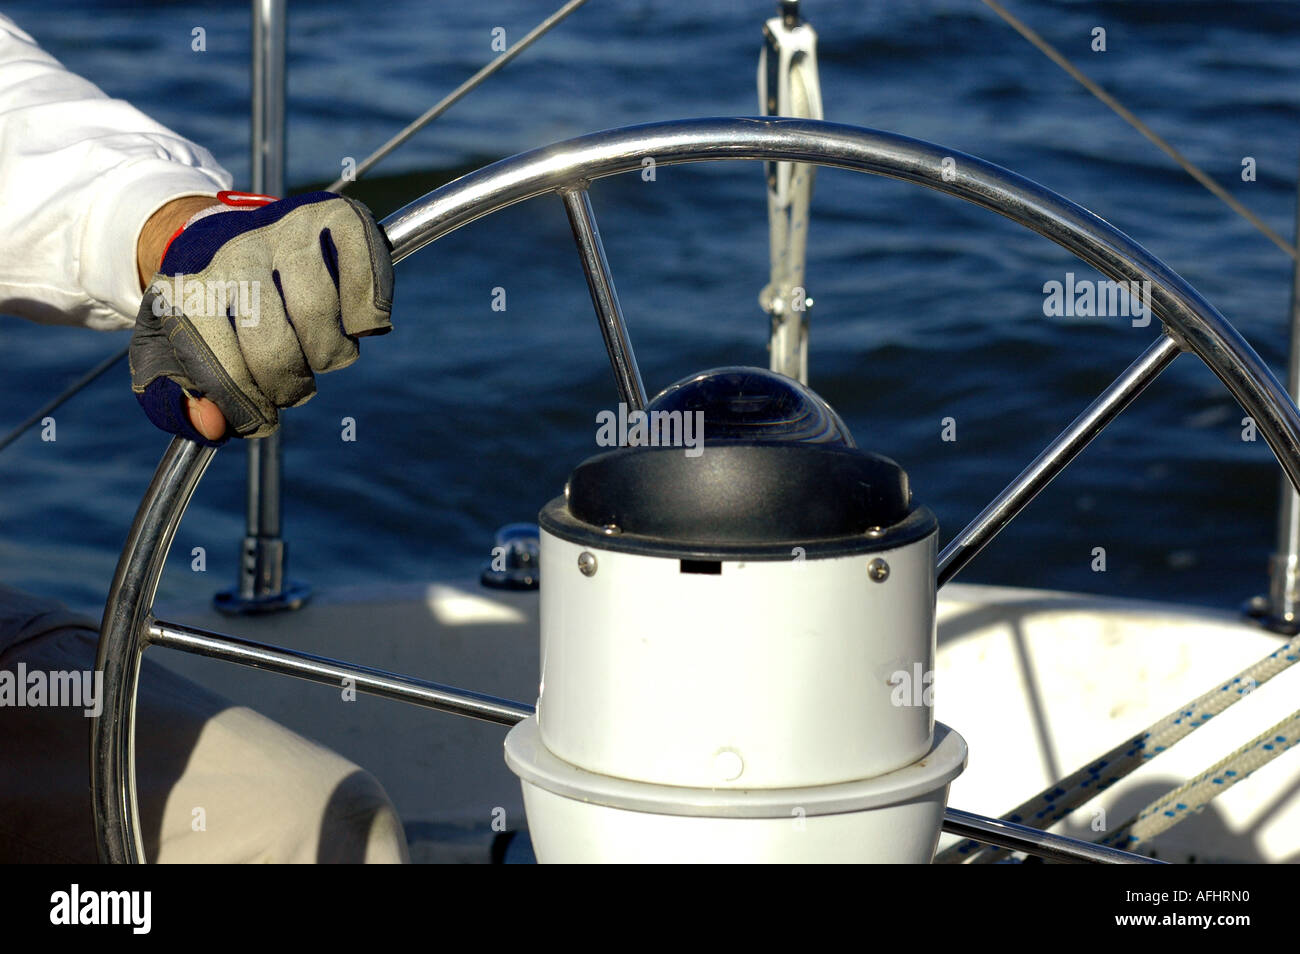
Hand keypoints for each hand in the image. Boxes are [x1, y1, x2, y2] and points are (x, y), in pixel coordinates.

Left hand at [130, 191, 392, 443]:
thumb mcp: (171, 354)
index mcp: (186, 288)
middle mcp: (235, 251)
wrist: (219, 233)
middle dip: (288, 385)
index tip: (258, 417)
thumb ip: (179, 403)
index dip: (245, 406)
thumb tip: (213, 427)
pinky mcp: (337, 215)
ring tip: (316, 349)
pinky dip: (368, 316)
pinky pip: (367, 282)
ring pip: (322, 320)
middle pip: (275, 349)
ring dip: (330, 354)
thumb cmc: (204, 311)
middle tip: (290, 385)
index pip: (221, 368)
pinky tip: (351, 321)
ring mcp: (288, 229)